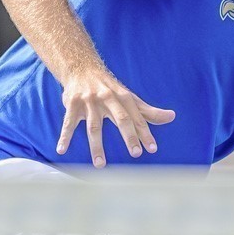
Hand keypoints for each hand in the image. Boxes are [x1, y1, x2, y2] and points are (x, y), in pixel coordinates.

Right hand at [55, 67, 175, 167]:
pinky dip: (64, 136)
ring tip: (100, 165)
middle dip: (129, 136)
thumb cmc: (110, 89)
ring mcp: (89, 102)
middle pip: (120, 119)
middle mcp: (108, 99)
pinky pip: (68, 123)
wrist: (82, 69)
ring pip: (94, 126)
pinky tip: (61, 150)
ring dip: (96, 147)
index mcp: (124, 98)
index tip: (152, 149)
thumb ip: (149, 111)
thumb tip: (172, 117)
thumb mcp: (130, 98)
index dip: (145, 133)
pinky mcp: (72, 104)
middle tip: (136, 154)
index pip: (137, 118)